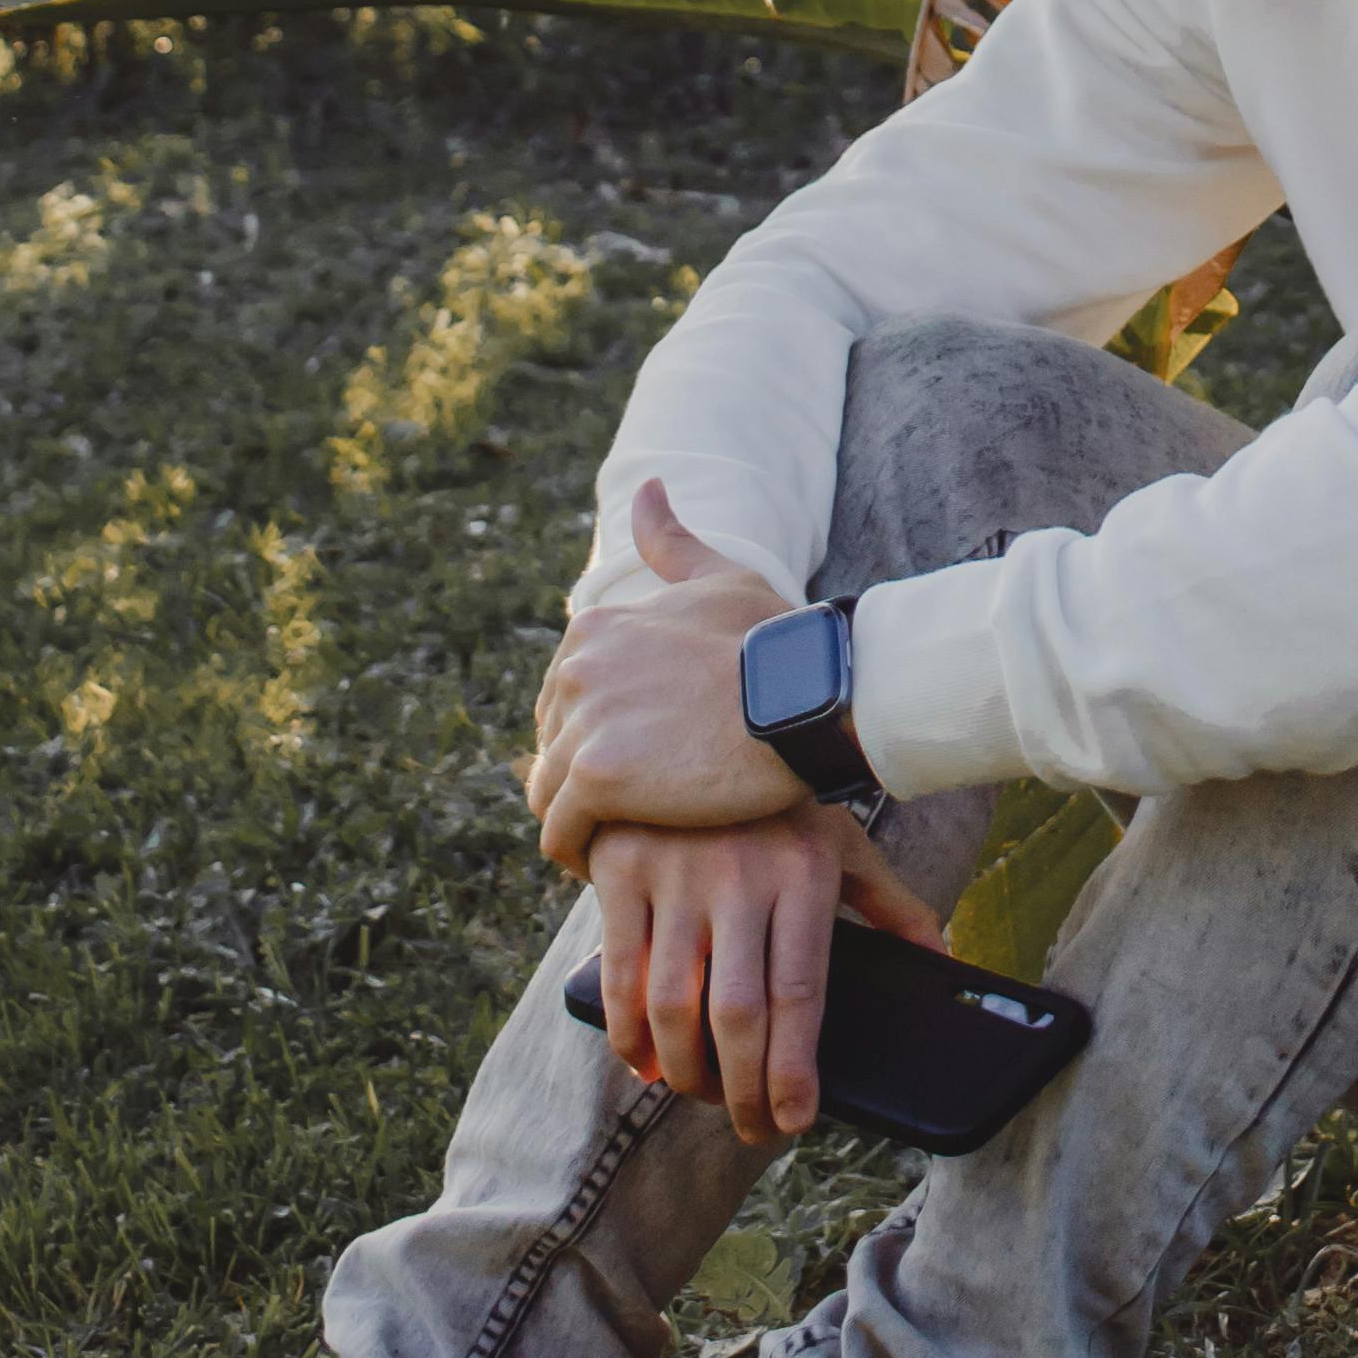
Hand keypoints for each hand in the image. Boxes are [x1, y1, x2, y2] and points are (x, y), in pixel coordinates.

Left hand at [525, 480, 828, 872]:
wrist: (809, 696)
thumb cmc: (777, 641)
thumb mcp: (721, 577)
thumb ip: (673, 542)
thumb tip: (647, 487)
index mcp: (596, 627)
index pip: (565, 700)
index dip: (598, 736)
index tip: (639, 766)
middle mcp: (577, 667)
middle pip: (552, 744)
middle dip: (583, 779)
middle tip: (633, 813)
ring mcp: (584, 722)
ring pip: (547, 792)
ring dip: (576, 822)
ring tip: (620, 848)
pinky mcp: (596, 777)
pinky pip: (559, 833)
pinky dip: (577, 857)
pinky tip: (613, 870)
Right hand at [588, 814, 946, 1144]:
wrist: (696, 721)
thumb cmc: (778, 803)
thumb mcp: (842, 841)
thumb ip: (890, 904)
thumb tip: (943, 961)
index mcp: (803, 873)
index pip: (799, 991)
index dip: (793, 1068)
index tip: (794, 1120)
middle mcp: (740, 875)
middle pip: (736, 1012)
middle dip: (741, 1089)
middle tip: (750, 1126)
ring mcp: (676, 872)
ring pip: (672, 1003)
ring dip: (683, 1070)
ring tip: (700, 1094)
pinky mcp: (622, 869)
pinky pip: (620, 973)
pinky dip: (627, 1033)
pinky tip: (645, 1061)